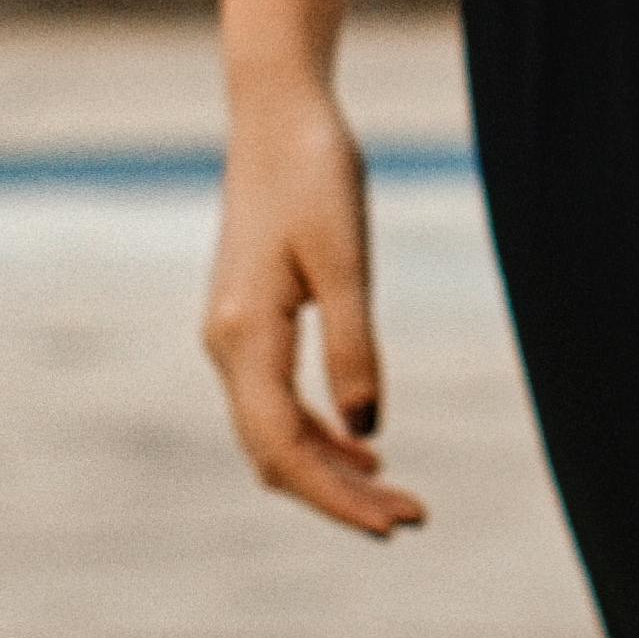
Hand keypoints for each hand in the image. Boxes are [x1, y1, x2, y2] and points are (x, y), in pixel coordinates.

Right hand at [202, 77, 423, 536]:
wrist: (277, 113)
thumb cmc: (315, 172)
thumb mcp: (346, 259)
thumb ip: (354, 345)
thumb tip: (367, 431)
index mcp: (245, 336)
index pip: (284, 449)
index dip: (336, 497)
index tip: (393, 525)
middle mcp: (228, 346)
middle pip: (276, 454)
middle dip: (339, 496)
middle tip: (410, 521)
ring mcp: (233, 335)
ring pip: (275, 433)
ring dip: (330, 471)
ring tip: (394, 498)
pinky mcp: (249, 320)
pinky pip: (276, 401)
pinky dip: (317, 433)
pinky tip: (361, 445)